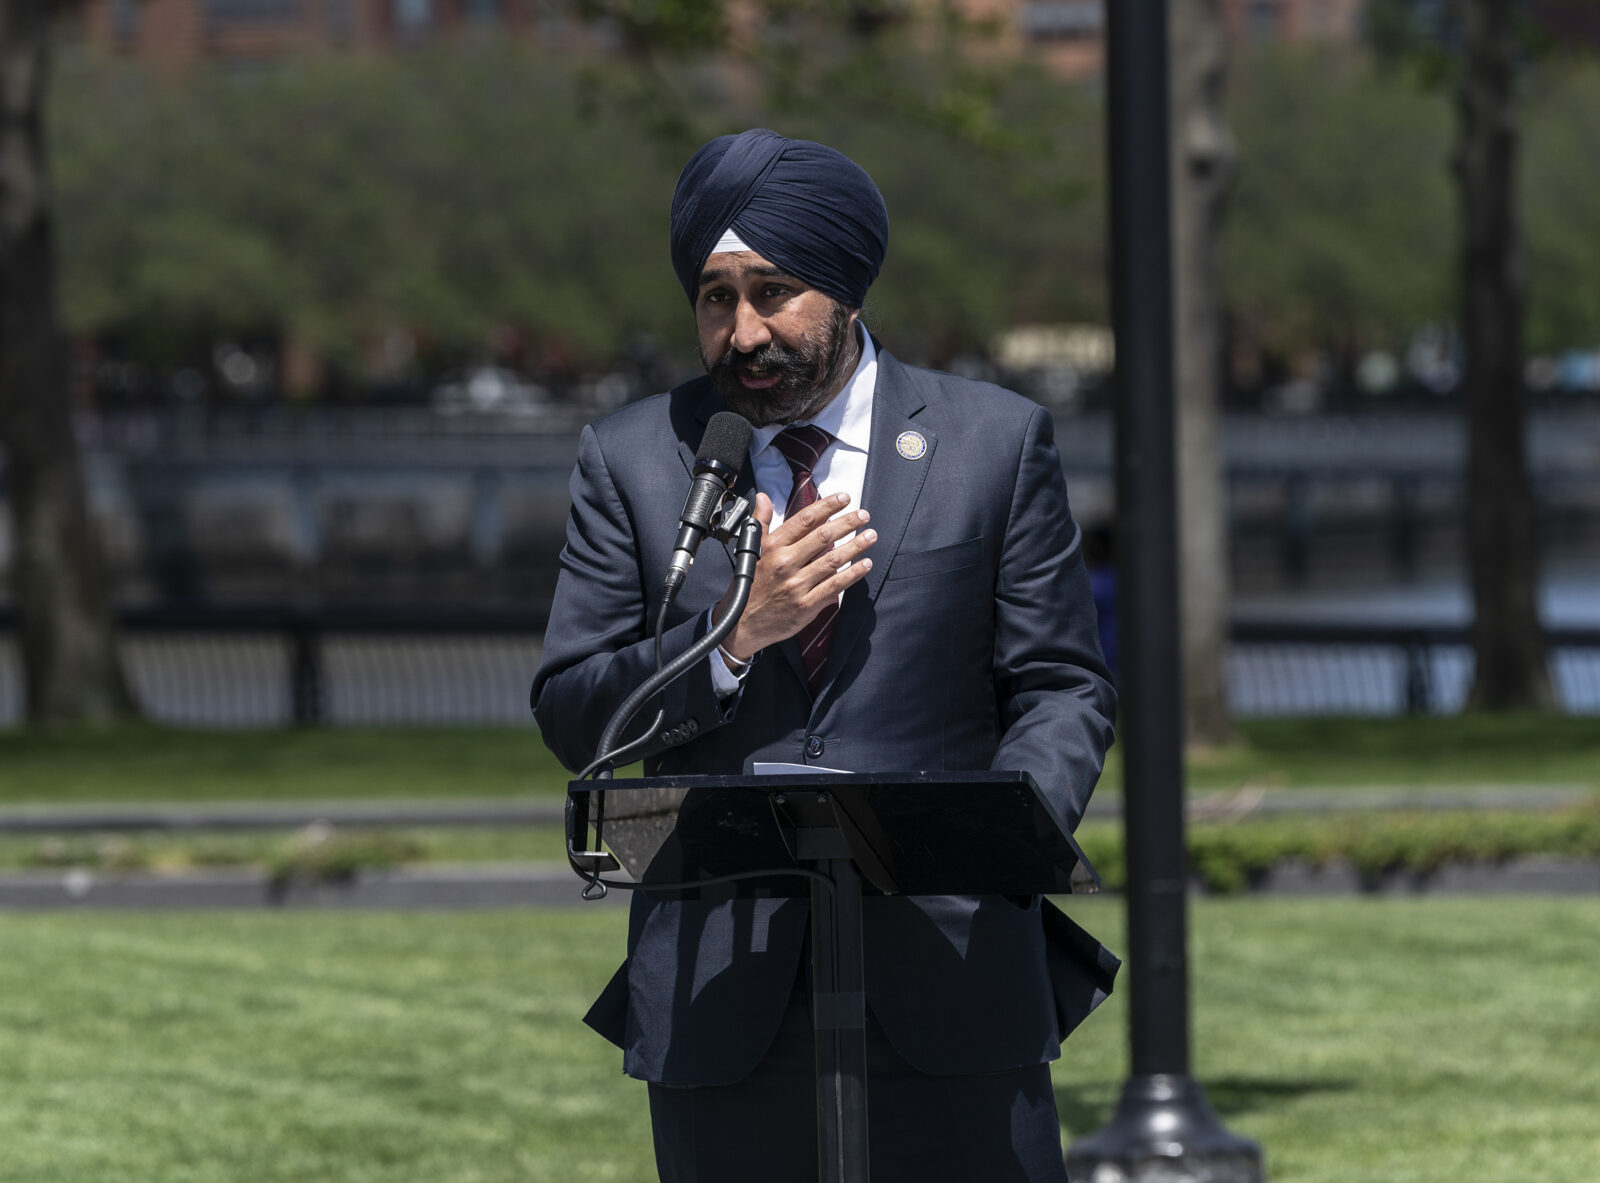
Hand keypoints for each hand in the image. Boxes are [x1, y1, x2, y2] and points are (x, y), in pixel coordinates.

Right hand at [715, 492, 876, 661]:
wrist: (742, 624)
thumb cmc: (749, 585)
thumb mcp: (752, 551)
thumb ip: (761, 522)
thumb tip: (763, 497)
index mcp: (773, 547)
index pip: (804, 520)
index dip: (827, 506)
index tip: (844, 498)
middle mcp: (785, 563)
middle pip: (822, 537)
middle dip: (847, 523)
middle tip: (864, 515)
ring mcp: (797, 585)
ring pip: (832, 560)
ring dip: (855, 546)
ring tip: (871, 536)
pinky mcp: (806, 605)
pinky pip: (834, 586)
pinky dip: (852, 574)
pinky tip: (865, 564)